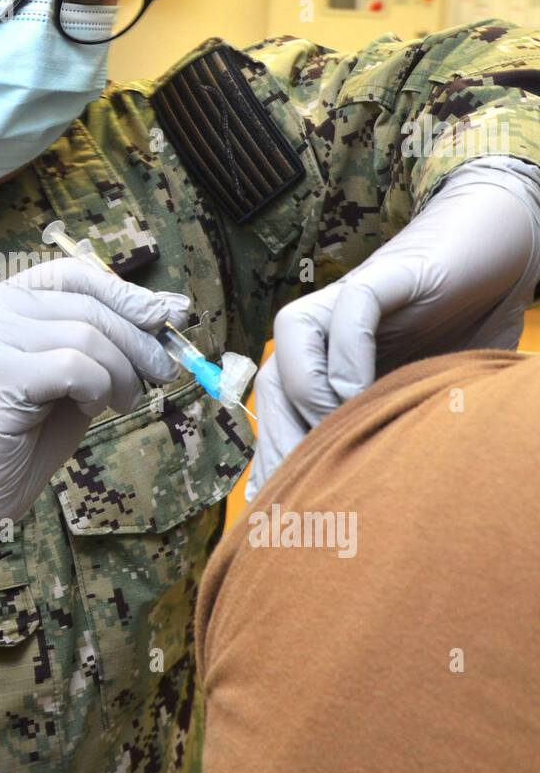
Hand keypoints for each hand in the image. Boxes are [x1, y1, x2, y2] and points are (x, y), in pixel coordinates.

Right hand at [0, 257, 190, 535]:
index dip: (126, 293)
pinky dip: (97, 389)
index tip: (170, 315)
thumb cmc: (22, 437)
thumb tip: (166, 310)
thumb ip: (104, 342)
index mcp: (3, 301)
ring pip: (85, 336)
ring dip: (121, 373)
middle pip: (86, 305)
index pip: (74, 275)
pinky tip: (90, 409)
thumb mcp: (72, 378)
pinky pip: (73, 367)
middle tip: (163, 371)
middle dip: (139, 339)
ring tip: (124, 401)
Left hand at [247, 162, 539, 499]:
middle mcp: (326, 333)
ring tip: (342, 434)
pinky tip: (362, 390)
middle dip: (284, 443)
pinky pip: (349, 309)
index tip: (278, 520)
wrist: (499, 252)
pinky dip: (346, 350)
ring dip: (308, 397)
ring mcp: (349, 302)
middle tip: (309, 494)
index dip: (274, 465)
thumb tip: (366, 513)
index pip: (277, 414)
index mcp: (327, 364)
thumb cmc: (462, 330)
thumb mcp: (418, 399)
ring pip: (290, 346)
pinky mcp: (386, 275)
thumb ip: (386, 435)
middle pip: (273, 386)